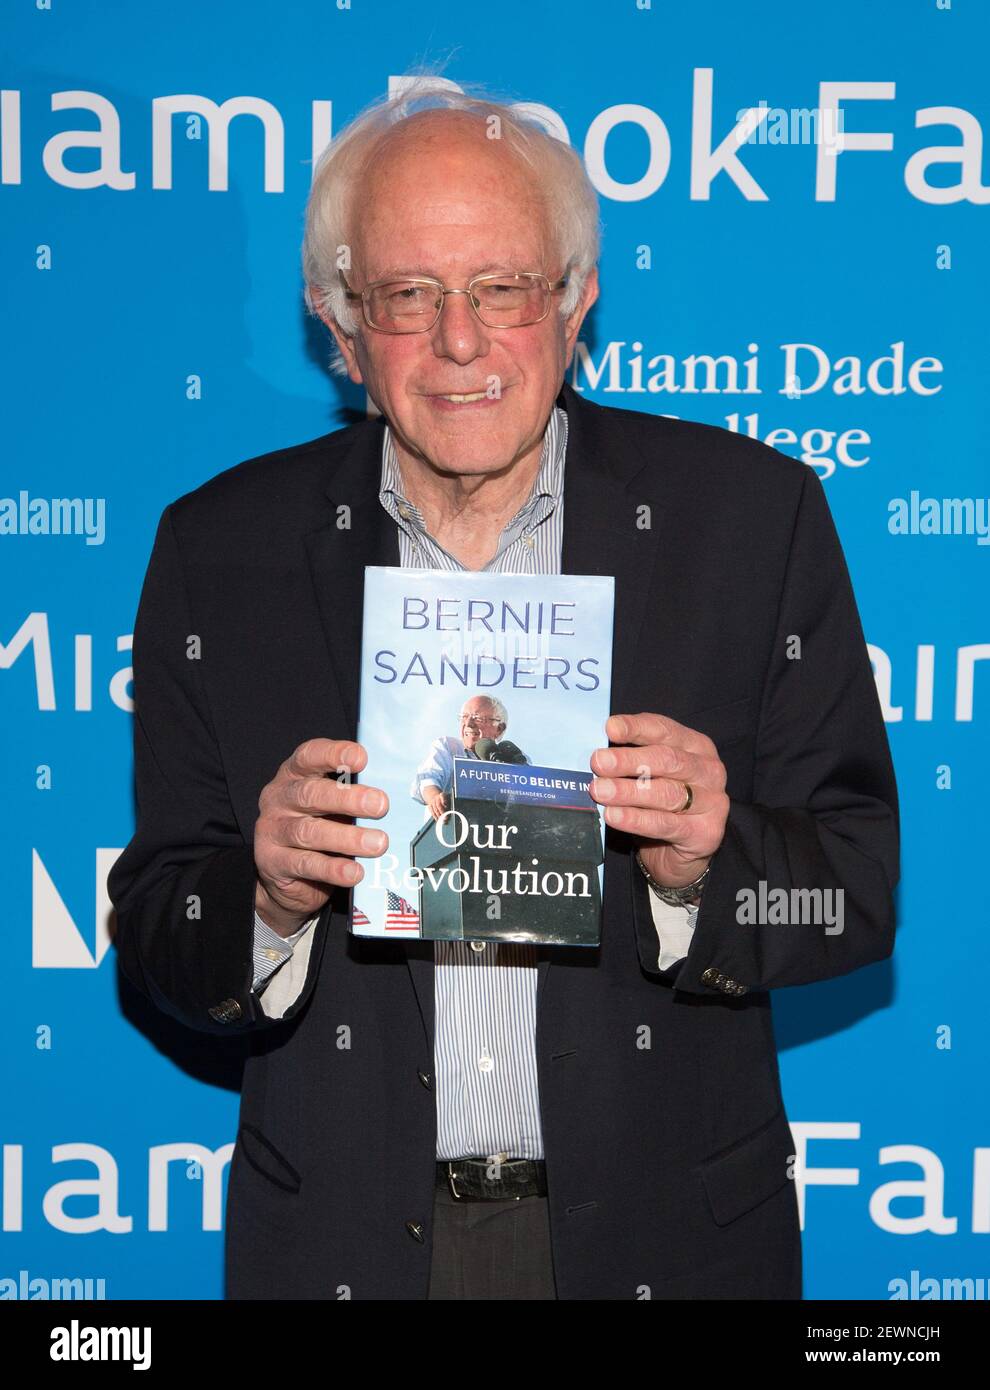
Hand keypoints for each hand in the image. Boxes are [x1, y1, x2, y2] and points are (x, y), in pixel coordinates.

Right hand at [254, 738, 388, 936]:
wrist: (283, 870)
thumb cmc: (318, 824)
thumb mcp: (331, 804)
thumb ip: (352, 794)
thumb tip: (390, 797)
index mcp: (294, 774)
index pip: (310, 756)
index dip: (334, 754)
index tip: (362, 758)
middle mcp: (280, 798)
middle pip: (311, 794)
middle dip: (348, 798)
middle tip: (381, 805)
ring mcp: (273, 830)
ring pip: (309, 832)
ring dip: (348, 838)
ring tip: (378, 843)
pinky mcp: (273, 862)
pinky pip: (306, 864)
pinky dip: (334, 869)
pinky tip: (355, 871)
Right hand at [423, 785, 447, 821]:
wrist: (434, 796)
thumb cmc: (444, 799)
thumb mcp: (448, 798)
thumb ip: (450, 803)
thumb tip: (453, 810)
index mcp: (442, 795)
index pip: (442, 796)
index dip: (443, 800)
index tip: (444, 803)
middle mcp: (436, 798)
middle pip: (439, 805)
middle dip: (442, 812)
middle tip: (446, 818)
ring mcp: (432, 802)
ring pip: (435, 810)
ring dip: (439, 816)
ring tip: (443, 821)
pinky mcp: (429, 806)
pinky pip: (432, 812)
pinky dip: (435, 817)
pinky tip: (438, 820)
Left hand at [589, 712, 728, 892]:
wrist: (680, 853)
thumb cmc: (661, 806)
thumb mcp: (650, 776)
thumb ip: (632, 760)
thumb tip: (598, 752)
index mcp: (696, 746)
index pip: (664, 730)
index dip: (636, 728)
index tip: (610, 728)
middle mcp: (708, 770)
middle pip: (667, 760)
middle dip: (629, 760)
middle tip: (598, 762)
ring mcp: (711, 802)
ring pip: (666, 792)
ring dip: (628, 791)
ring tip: (599, 790)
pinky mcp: (705, 832)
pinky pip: (665, 824)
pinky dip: (636, 819)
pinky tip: (614, 815)